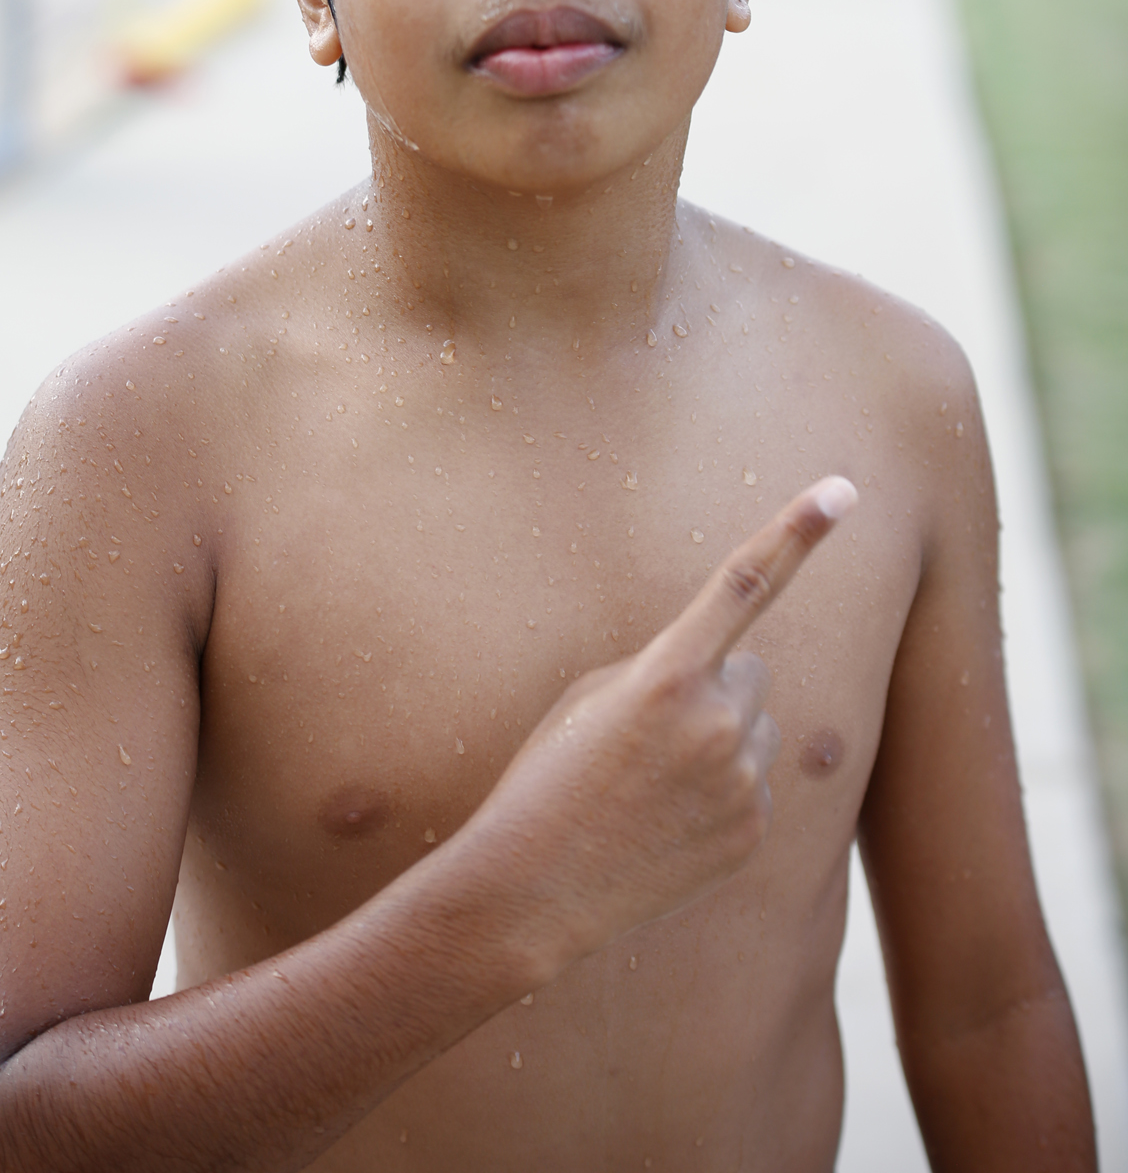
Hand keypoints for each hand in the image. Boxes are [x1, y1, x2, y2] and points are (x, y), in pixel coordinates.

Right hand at [469, 475, 857, 967]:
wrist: (535, 889)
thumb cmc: (550, 777)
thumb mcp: (594, 697)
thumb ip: (670, 669)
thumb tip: (731, 676)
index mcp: (668, 673)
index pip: (745, 581)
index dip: (798, 530)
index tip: (843, 489)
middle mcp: (718, 722)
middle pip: (750, 671)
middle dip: (716, 686)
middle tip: (653, 733)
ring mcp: (743, 782)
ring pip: (758, 727)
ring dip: (722, 739)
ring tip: (655, 783)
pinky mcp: (753, 832)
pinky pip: (755, 783)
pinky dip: (722, 792)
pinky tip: (667, 822)